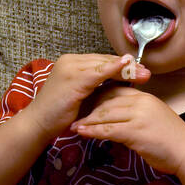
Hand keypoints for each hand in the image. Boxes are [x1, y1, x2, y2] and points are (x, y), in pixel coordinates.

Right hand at [27, 53, 150, 138]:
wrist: (38, 124)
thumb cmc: (58, 114)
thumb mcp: (80, 96)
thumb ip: (94, 87)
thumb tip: (117, 85)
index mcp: (72, 63)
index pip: (101, 61)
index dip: (121, 65)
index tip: (139, 70)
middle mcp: (70, 61)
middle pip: (104, 61)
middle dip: (127, 67)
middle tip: (147, 71)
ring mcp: (70, 68)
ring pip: (103, 65)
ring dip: (125, 69)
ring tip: (143, 73)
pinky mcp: (72, 79)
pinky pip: (97, 72)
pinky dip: (113, 69)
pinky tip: (126, 67)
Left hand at [71, 84, 184, 174]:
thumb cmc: (173, 141)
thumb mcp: (155, 120)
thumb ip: (139, 115)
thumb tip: (122, 118)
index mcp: (146, 98)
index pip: (116, 91)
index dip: (98, 97)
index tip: (85, 104)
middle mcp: (141, 102)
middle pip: (107, 100)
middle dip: (89, 108)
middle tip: (74, 114)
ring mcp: (138, 116)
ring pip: (105, 114)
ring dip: (87, 120)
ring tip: (73, 125)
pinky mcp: (136, 131)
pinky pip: (108, 129)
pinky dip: (92, 131)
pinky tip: (82, 133)